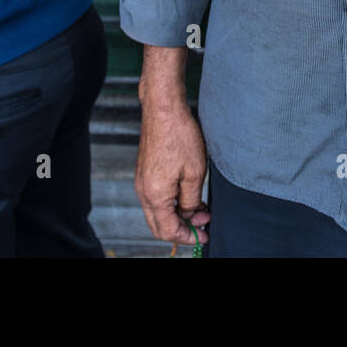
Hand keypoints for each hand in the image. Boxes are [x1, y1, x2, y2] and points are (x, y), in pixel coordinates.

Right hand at [134, 97, 209, 246]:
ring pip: (157, 212)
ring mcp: (142, 181)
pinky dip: (171, 203)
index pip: (167, 231)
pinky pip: (155, 197)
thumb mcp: (194, 173)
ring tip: (200, 208)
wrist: (163, 108)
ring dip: (177, 215)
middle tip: (202, 223)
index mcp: (155, 195)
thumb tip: (189, 214)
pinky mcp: (144, 172)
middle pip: (158, 225)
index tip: (204, 235)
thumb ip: (190, 200)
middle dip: (181, 229)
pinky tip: (187, 195)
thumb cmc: (179, 136)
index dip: (187, 237)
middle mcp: (143, 191)